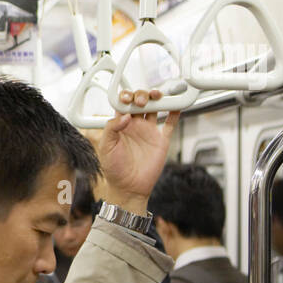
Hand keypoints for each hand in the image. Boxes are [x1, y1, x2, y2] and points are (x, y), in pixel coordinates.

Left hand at [96, 90, 179, 213]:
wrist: (129, 187)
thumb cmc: (114, 169)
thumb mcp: (106, 147)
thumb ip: (111, 128)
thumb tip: (126, 115)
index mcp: (120, 126)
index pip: (124, 105)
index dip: (125, 97)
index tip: (127, 98)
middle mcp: (135, 126)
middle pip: (141, 103)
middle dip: (142, 96)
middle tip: (141, 102)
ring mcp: (148, 132)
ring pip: (155, 109)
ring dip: (157, 99)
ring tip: (157, 96)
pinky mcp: (161, 140)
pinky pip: (170, 123)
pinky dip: (175, 113)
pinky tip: (177, 105)